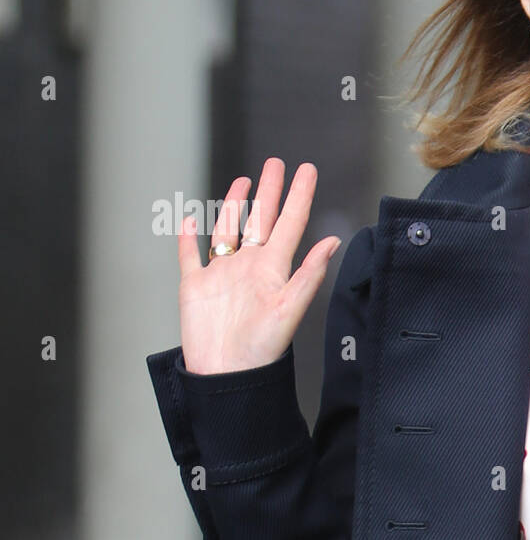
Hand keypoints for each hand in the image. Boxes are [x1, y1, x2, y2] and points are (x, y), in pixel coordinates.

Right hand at [177, 159, 340, 374]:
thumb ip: (309, 275)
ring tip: (243, 182)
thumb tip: (332, 242)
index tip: (307, 169)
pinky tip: (190, 220)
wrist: (226, 375)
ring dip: (233, 206)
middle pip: (260, 219)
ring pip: (227, 230)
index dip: (299, 195)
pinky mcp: (195, 286)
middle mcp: (249, 267)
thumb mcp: (289, 310)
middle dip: (269, 191)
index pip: (290, 223)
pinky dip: (188, 237)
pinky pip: (190, 255)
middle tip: (275, 164)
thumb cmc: (261, 350)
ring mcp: (221, 275)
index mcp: (273, 269)